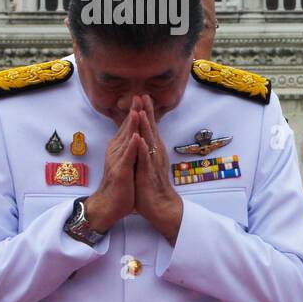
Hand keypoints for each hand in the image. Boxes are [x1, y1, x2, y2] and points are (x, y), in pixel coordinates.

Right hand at [83, 106, 139, 231]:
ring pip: (126, 140)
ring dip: (131, 125)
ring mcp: (118, 161)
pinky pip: (127, 157)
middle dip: (133, 111)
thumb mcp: (127, 162)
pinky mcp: (121, 172)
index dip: (135, 112)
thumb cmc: (121, 184)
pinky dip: (131, 147)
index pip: (129, 127)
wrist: (110, 205)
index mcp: (120, 148)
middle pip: (126, 128)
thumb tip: (135, 135)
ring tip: (137, 109)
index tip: (141, 96)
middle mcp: (117, 151)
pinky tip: (136, 137)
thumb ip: (130, 148)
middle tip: (139, 95)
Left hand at [132, 94, 182, 243]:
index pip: (150, 127)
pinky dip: (143, 149)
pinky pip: (146, 160)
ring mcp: (153, 163)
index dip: (147, 112)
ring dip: (147, 127)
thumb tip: (144, 137)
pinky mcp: (148, 175)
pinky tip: (140, 140)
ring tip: (143, 111)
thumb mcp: (148, 163)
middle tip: (144, 94)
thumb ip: (147, 150)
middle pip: (152, 129)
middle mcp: (156, 154)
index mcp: (154, 151)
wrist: (161, 207)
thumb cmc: (153, 186)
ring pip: (150, 142)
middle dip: (147, 112)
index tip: (143, 96)